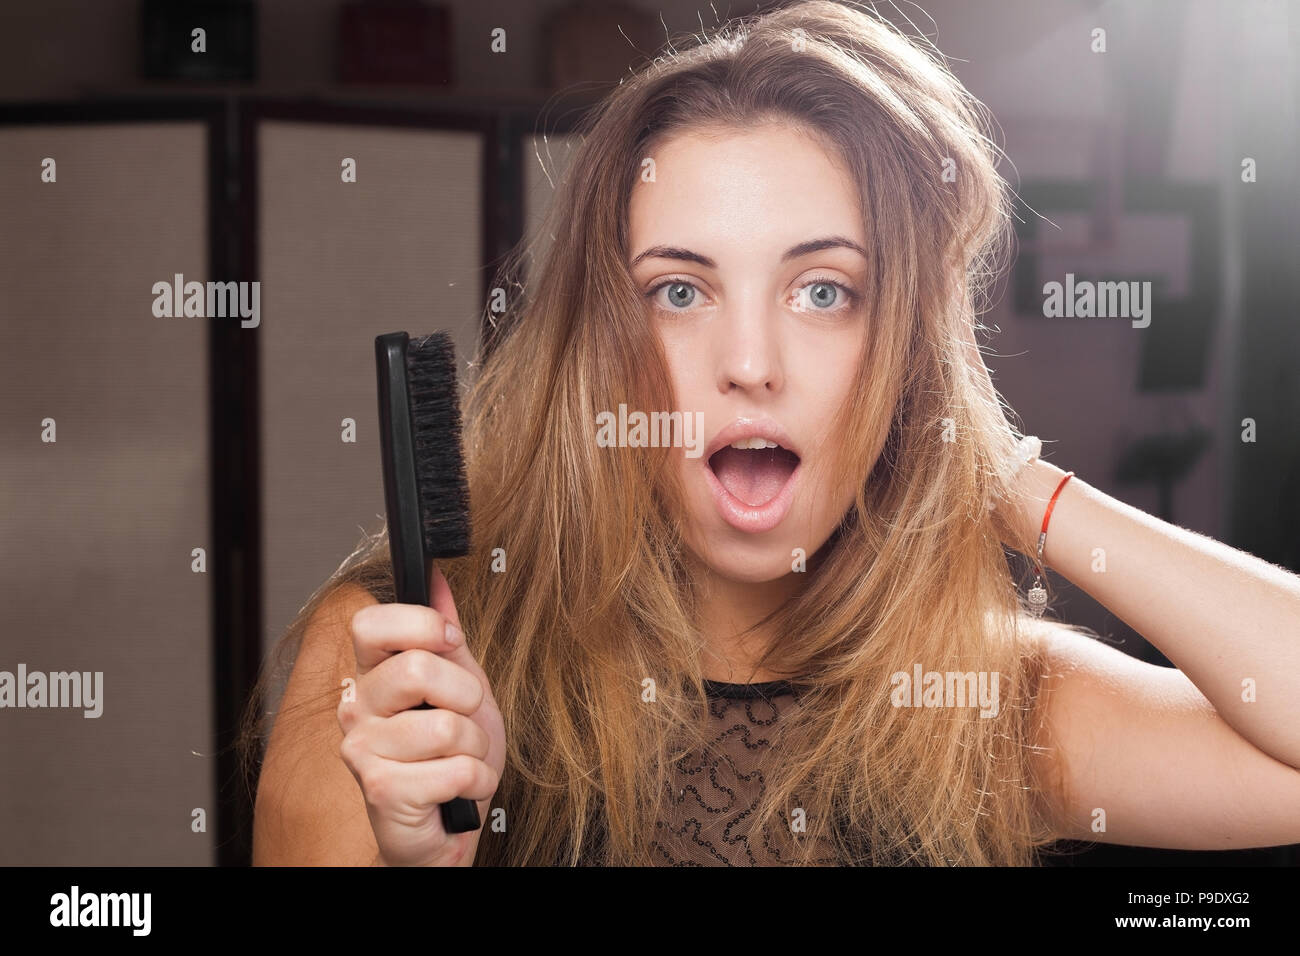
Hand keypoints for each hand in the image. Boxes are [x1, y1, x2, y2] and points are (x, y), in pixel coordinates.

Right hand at [338, 565, 505, 865]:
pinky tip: (458, 789)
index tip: (451, 642)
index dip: (421, 625)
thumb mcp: (460, 687)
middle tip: (464, 719)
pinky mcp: (380, 791)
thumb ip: (447, 637)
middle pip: (416, 669)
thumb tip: (438, 582)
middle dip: (466, 696)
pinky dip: (475, 781)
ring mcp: (361, 750)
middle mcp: (357, 709)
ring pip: (445, 726)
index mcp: (372, 676)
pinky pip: (454, 770)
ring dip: (475, 748)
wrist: (448, 825)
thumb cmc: (449, 759)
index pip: (370, 623)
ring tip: (460, 760)